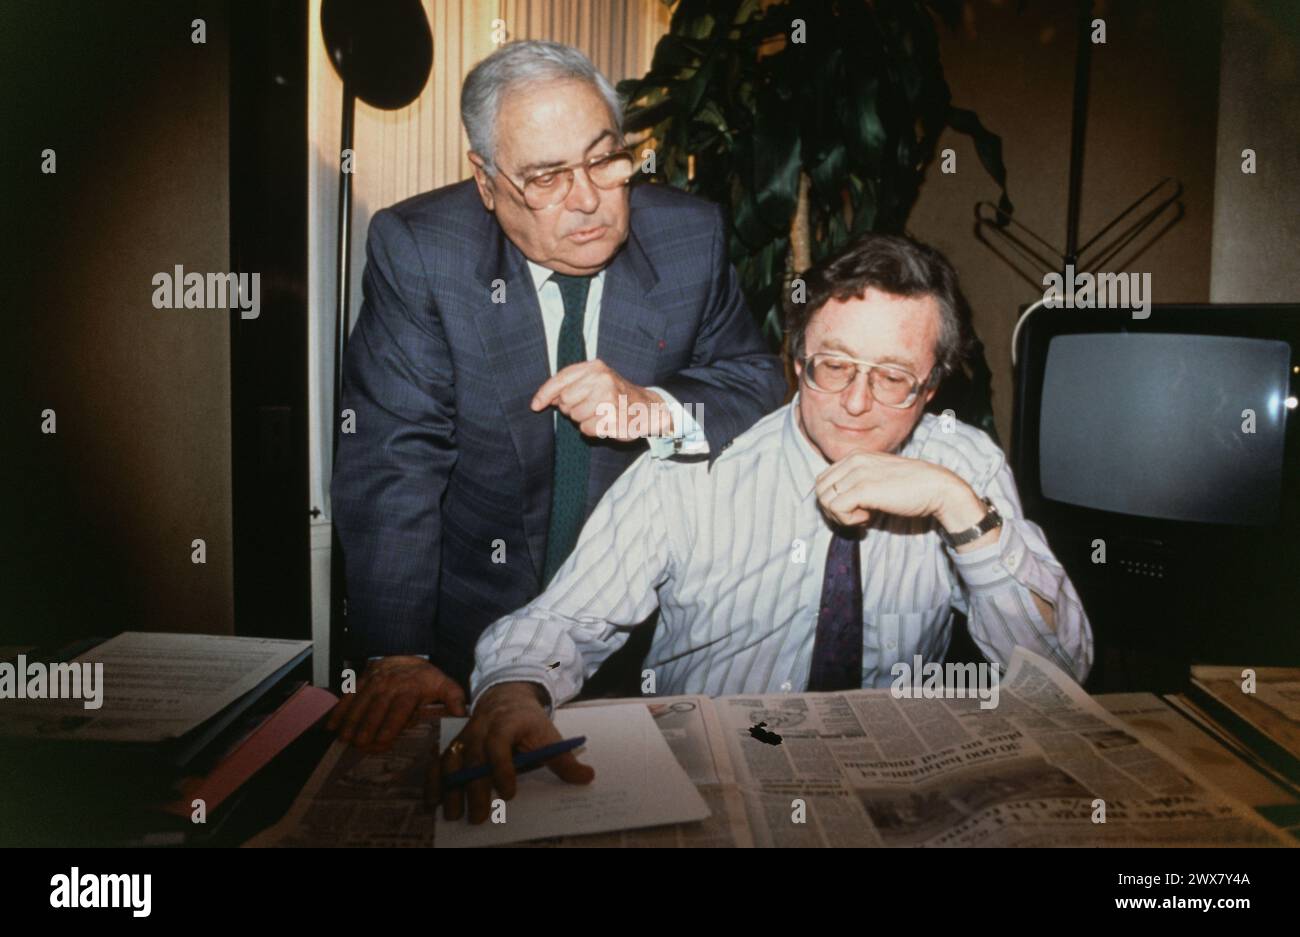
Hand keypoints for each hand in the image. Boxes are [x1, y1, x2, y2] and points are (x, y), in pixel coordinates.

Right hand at [326, 656, 466, 751]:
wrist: (409, 655)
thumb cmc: (427, 678)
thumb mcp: (445, 685)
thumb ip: (454, 698)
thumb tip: (461, 713)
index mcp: (411, 688)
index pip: (400, 708)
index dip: (391, 724)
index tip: (382, 739)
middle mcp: (391, 684)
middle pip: (378, 706)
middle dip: (367, 725)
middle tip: (359, 742)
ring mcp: (375, 681)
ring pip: (361, 701)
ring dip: (351, 720)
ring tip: (344, 737)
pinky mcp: (363, 679)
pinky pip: (349, 694)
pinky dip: (339, 709)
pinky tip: (332, 725)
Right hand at [426, 682, 593, 823]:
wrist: (506, 697)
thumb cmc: (529, 722)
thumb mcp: (549, 735)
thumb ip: (564, 760)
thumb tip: (587, 777)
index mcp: (507, 722)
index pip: (500, 743)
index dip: (502, 768)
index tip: (509, 793)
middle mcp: (481, 727)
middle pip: (473, 757)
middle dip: (475, 788)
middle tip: (480, 816)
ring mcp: (464, 736)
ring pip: (452, 760)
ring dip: (450, 788)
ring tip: (453, 815)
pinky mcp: (454, 744)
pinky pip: (438, 761)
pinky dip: (433, 780)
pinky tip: (432, 801)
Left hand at [531, 359, 672, 439]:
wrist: (648, 408)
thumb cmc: (616, 394)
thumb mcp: (597, 380)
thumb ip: (572, 384)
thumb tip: (547, 398)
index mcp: (595, 368)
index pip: (561, 379)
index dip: (545, 394)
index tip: (536, 405)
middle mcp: (602, 380)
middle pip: (565, 401)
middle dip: (571, 408)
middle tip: (588, 407)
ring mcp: (608, 399)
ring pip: (575, 417)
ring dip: (583, 419)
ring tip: (600, 414)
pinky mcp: (612, 418)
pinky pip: (586, 429)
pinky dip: (592, 429)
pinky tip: (605, 422)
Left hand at [815, 450, 980, 530]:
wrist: (938, 488)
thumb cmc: (912, 489)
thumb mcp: (880, 479)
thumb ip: (858, 484)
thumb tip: (838, 505)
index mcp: (856, 456)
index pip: (824, 479)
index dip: (835, 499)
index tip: (857, 507)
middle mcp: (854, 460)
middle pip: (820, 489)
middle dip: (833, 509)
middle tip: (857, 515)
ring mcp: (858, 473)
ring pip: (824, 499)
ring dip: (841, 515)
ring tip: (864, 516)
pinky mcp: (863, 488)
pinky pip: (836, 508)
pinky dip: (848, 520)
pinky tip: (868, 518)